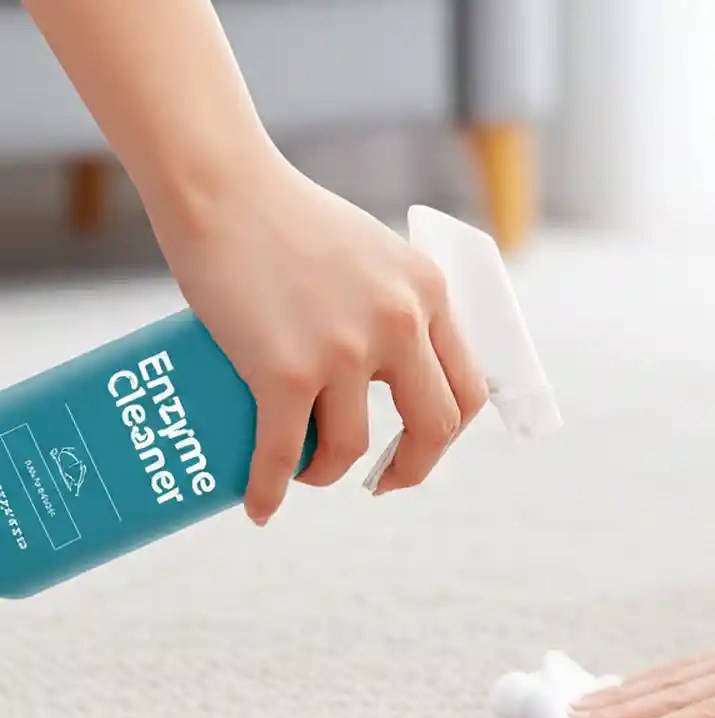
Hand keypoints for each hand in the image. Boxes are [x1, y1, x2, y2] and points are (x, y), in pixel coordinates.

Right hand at [148, 153, 487, 524]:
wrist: (222, 188)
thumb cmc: (288, 218)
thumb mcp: (376, 255)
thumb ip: (397, 305)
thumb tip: (396, 368)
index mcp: (428, 292)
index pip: (467, 384)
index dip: (450, 429)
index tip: (421, 444)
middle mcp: (399, 323)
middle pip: (436, 426)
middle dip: (413, 467)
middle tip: (384, 480)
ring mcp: (345, 349)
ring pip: (355, 447)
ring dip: (330, 473)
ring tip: (309, 471)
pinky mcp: (286, 370)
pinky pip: (285, 453)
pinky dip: (272, 488)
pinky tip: (262, 506)